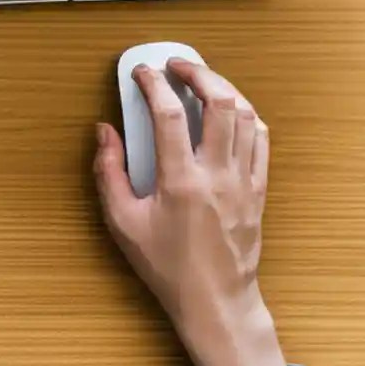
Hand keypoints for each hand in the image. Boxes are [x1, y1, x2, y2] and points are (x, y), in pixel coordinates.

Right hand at [94, 58, 286, 365]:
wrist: (214, 300)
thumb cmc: (166, 266)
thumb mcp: (122, 223)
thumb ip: (109, 173)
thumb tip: (105, 132)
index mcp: (181, 182)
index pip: (169, 115)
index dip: (154, 85)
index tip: (141, 72)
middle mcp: (218, 175)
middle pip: (220, 103)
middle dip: (198, 73)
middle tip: (177, 65)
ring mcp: (244, 181)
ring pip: (246, 115)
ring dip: (223, 88)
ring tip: (202, 80)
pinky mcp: (258, 188)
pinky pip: (260, 139)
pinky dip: (244, 114)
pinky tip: (228, 110)